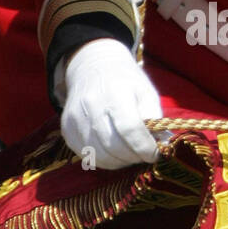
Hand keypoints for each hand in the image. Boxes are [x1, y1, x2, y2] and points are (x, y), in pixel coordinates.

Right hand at [60, 39, 161, 168]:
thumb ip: (153, 118)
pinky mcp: (67, 130)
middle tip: (143, 154)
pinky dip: (104, 159)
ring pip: (99, 155)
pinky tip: (113, 150)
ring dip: (119, 161)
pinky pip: (87, 155)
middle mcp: (91, 106)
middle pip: (113, 146)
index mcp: (114, 93)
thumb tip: (160, 144)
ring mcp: (75, 119)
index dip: (144, 147)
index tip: (154, 153)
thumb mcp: (145, 91)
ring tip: (129, 153)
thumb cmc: (124, 81)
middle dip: (133, 157)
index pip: (129, 128)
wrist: (92, 67)